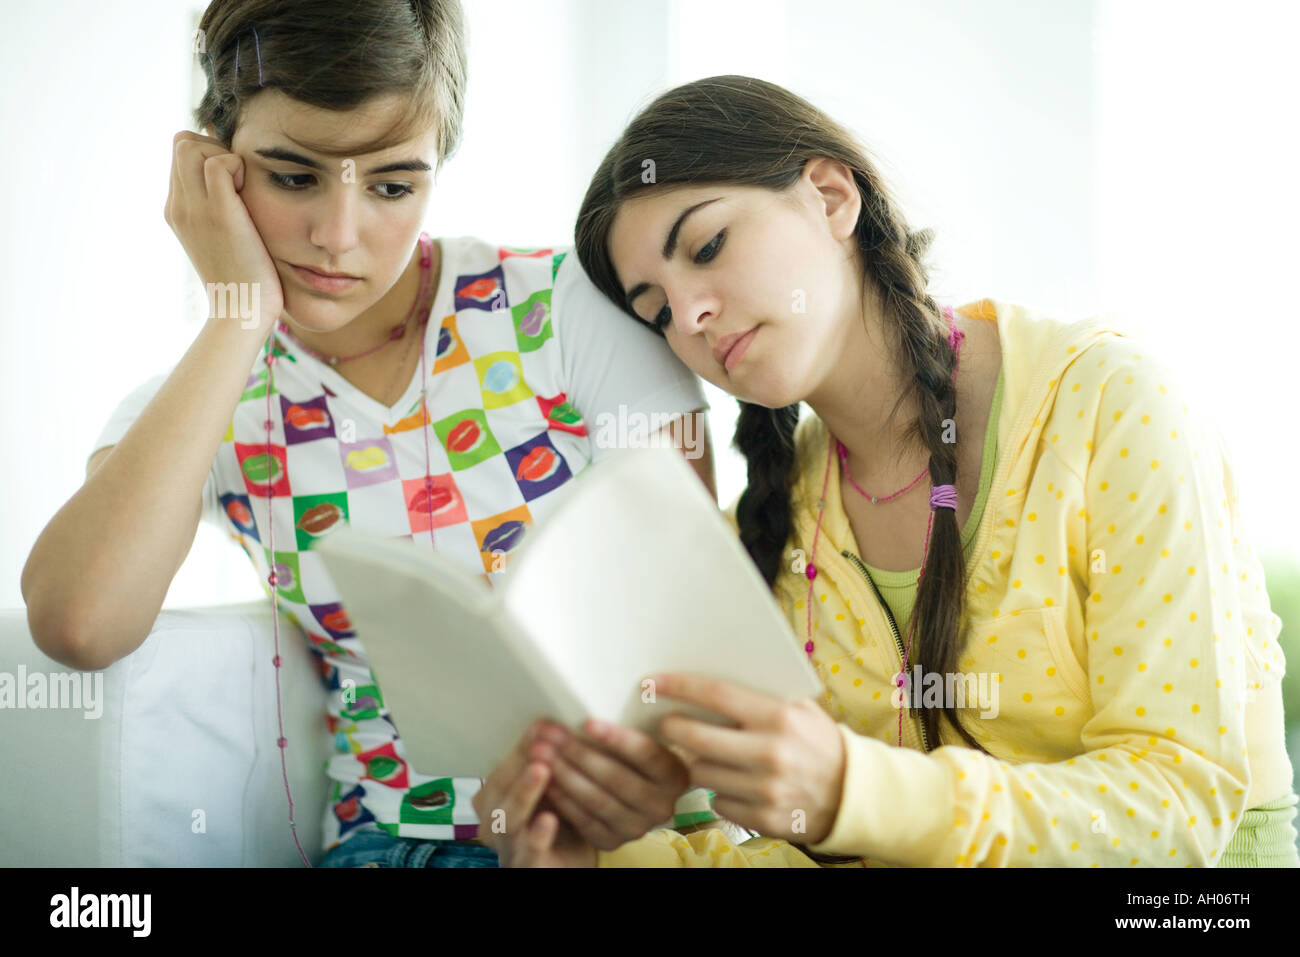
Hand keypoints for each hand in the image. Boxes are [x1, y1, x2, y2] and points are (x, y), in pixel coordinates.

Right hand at [164, 130, 283, 332]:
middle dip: (213, 147)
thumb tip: (237, 178)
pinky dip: (238, 167)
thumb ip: (223, 206)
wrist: (242, 310)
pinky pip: (218, 163)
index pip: (179, 153)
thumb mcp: (226, 236)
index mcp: (178, 210)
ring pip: (191, 145)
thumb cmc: (245, 276)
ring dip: (223, 155)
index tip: (232, 178)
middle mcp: (179, 206)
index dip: (207, 152)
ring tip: (243, 186)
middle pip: (181, 142)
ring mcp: (194, 209)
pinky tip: (251, 194)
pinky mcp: (219, 215)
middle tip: (239, 178)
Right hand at [472, 725, 596, 866]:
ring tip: (541, 770)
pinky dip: (536, 836)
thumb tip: (555, 724)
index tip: (540, 725)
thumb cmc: (558, 827)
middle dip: (519, 764)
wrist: (567, 867)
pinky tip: (549, 819)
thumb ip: (547, 764)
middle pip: (498, 790)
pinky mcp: (527, 868)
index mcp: (496, 800)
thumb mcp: (550, 791)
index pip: (503, 768)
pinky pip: (528, 853)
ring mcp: (508, 848)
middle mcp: (494, 824)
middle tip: (539, 742)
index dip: (521, 747)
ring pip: (507, 820)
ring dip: (523, 793)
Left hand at [528, 718, 690, 849]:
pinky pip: (584, 821)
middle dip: (578, 754)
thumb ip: (632, 721)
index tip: (586, 722)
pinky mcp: (613, 841)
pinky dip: (562, 799)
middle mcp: (661, 806)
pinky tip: (544, 779)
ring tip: (539, 751)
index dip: (617, 739)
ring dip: (564, 774)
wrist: (639, 794)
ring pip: (597, 801)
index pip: (648, 755)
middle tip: (549, 733)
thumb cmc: (634, 753)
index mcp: (676, 775)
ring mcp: (637, 827)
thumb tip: (597, 691)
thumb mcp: (643, 736)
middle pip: (617, 778)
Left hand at [650, 673, 845, 843]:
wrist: (852, 794)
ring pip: (700, 773)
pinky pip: (717, 802)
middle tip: (667, 724)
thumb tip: (704, 682)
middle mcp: (770, 752)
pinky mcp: (762, 819)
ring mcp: (765, 789)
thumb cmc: (816, 742)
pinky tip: (733, 784)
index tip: (652, 682)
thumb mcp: (799, 709)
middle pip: (695, 737)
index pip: (716, 695)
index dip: (678, 687)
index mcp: (779, 717)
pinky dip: (718, 793)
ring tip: (709, 756)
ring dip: (697, 763)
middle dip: (672, 729)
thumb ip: (758, 696)